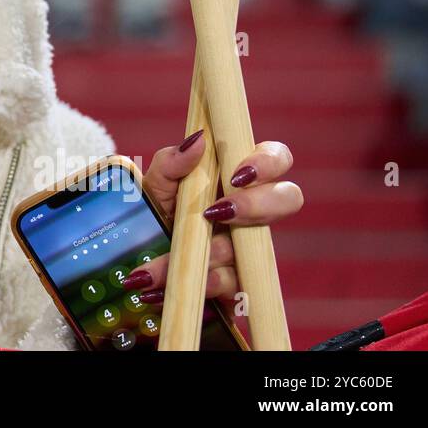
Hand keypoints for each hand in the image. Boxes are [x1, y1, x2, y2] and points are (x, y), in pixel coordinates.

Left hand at [121, 132, 303, 305]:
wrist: (140, 255)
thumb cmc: (157, 211)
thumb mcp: (156, 186)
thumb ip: (171, 162)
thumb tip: (197, 140)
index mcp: (238, 178)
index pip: (276, 158)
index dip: (267, 162)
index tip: (236, 175)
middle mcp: (252, 211)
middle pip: (288, 198)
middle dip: (256, 206)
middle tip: (215, 212)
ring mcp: (249, 247)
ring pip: (254, 249)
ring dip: (214, 253)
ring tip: (172, 255)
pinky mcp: (240, 282)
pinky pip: (237, 286)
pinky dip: (204, 284)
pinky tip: (168, 287)